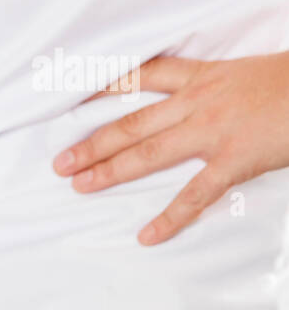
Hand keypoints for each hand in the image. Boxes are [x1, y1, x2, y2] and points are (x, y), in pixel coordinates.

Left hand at [53, 53, 288, 243]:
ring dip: (110, 171)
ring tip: (79, 186)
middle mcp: (198, 102)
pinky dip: (169, 218)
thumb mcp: (248, 73)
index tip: (70, 97)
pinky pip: (195, 194)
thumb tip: (188, 108)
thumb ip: (216, 89)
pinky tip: (146, 236)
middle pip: (131, 123)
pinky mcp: (235, 160)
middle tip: (59, 163)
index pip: (141, 77)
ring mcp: (214, 131)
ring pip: (148, 153)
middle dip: (92, 142)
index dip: (104, 87)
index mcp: (202, 77)